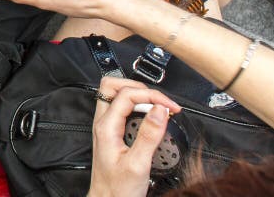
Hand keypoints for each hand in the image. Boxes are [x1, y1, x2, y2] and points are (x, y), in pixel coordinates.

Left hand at [88, 77, 181, 196]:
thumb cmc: (117, 189)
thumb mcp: (138, 164)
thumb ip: (149, 135)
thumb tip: (159, 110)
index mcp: (106, 127)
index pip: (126, 94)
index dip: (152, 96)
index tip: (170, 107)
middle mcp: (102, 123)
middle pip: (113, 86)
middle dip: (140, 87)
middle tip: (160, 100)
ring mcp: (106, 126)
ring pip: (116, 94)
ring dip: (138, 95)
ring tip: (157, 106)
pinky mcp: (112, 132)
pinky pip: (122, 108)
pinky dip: (138, 106)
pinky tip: (150, 117)